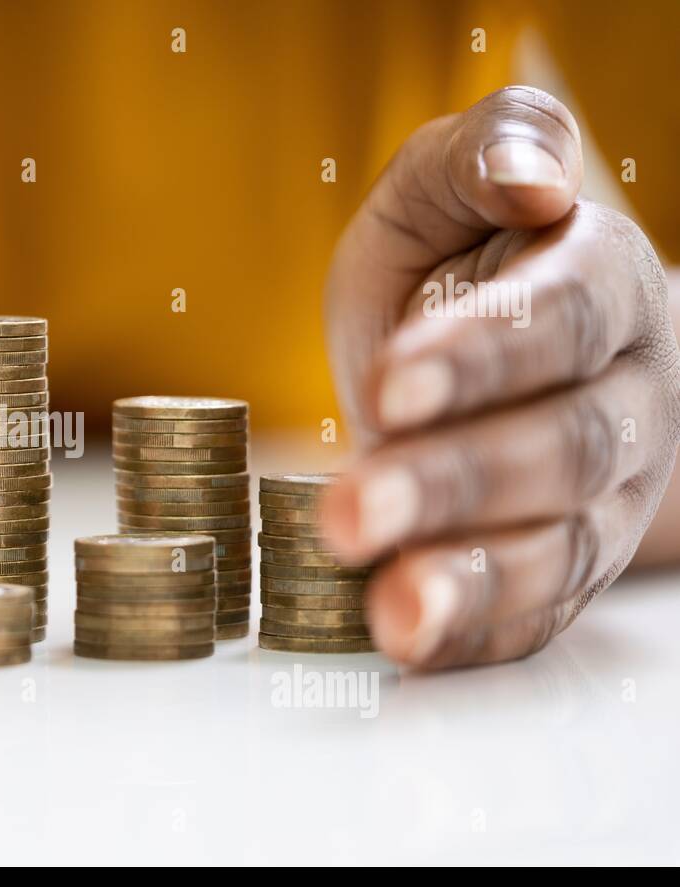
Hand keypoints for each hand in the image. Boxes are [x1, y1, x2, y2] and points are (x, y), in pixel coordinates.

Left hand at [322, 86, 679, 668]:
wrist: (476, 347)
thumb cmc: (453, 259)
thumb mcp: (445, 188)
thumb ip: (486, 153)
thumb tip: (534, 177)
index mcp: (602, 289)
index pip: (561, 320)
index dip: (483, 355)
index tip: (390, 384)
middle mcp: (622, 400)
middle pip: (562, 448)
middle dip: (455, 483)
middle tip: (350, 512)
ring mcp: (603, 497)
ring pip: (559, 547)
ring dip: (471, 581)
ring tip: (392, 609)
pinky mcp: (562, 568)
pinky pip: (534, 614)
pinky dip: (475, 636)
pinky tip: (409, 646)